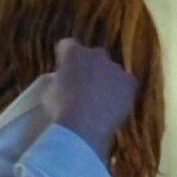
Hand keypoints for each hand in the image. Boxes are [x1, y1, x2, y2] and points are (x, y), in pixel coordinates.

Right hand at [41, 38, 137, 161]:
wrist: (81, 130)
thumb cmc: (59, 111)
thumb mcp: (46, 92)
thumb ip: (56, 80)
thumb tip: (61, 81)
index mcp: (72, 53)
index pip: (66, 46)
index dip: (64, 59)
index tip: (62, 71)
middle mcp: (96, 54)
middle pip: (92, 56)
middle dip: (87, 68)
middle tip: (81, 88)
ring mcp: (115, 68)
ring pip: (110, 71)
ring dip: (104, 81)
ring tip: (97, 102)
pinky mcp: (130, 84)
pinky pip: (124, 85)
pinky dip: (119, 93)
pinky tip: (111, 108)